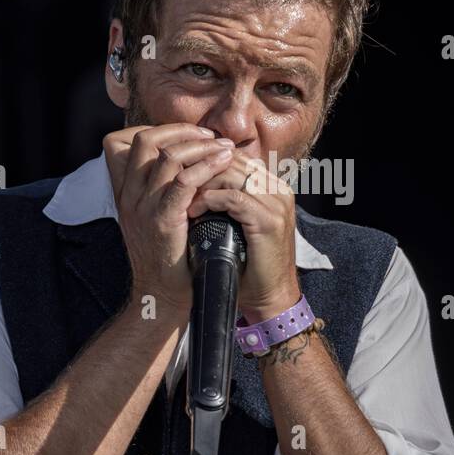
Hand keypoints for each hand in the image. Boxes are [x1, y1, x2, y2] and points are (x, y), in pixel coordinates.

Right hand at [102, 123, 235, 313]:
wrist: (162, 296)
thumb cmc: (169, 258)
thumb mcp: (157, 219)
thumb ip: (165, 192)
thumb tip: (192, 166)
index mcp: (127, 192)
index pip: (137, 142)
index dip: (167, 131)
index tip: (196, 135)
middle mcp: (131, 196)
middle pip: (147, 140)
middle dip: (183, 131)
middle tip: (211, 136)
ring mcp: (144, 207)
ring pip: (168, 157)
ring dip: (201, 147)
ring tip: (225, 148)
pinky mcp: (162, 221)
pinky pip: (183, 183)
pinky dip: (207, 167)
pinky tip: (224, 164)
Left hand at [186, 151, 301, 323]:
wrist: (271, 298)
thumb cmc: (250, 264)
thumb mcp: (240, 224)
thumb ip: (229, 201)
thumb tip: (197, 184)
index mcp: (274, 187)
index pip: (236, 157)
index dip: (205, 160)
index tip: (180, 173)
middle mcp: (279, 190)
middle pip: (233, 159)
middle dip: (199, 167)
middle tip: (174, 180)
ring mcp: (277, 204)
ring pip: (232, 173)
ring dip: (201, 183)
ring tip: (180, 196)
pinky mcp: (269, 220)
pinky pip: (233, 198)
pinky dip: (209, 201)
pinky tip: (192, 211)